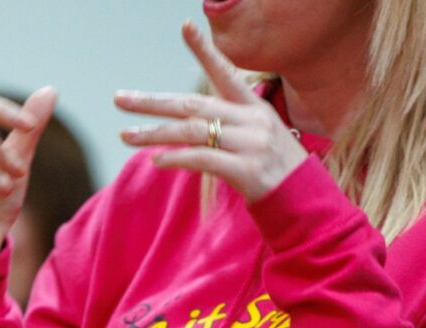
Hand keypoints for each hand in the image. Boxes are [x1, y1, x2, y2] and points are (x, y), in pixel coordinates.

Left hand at [115, 22, 307, 204]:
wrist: (305, 201)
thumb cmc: (275, 170)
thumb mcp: (256, 138)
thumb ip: (225, 126)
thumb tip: (186, 123)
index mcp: (252, 106)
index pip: (224, 71)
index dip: (204, 49)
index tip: (186, 26)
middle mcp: (251, 120)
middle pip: (192, 105)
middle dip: (152, 102)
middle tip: (120, 99)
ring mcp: (250, 144)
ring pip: (192, 131)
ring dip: (154, 134)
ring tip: (126, 135)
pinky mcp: (247, 169)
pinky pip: (203, 158)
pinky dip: (177, 158)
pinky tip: (156, 161)